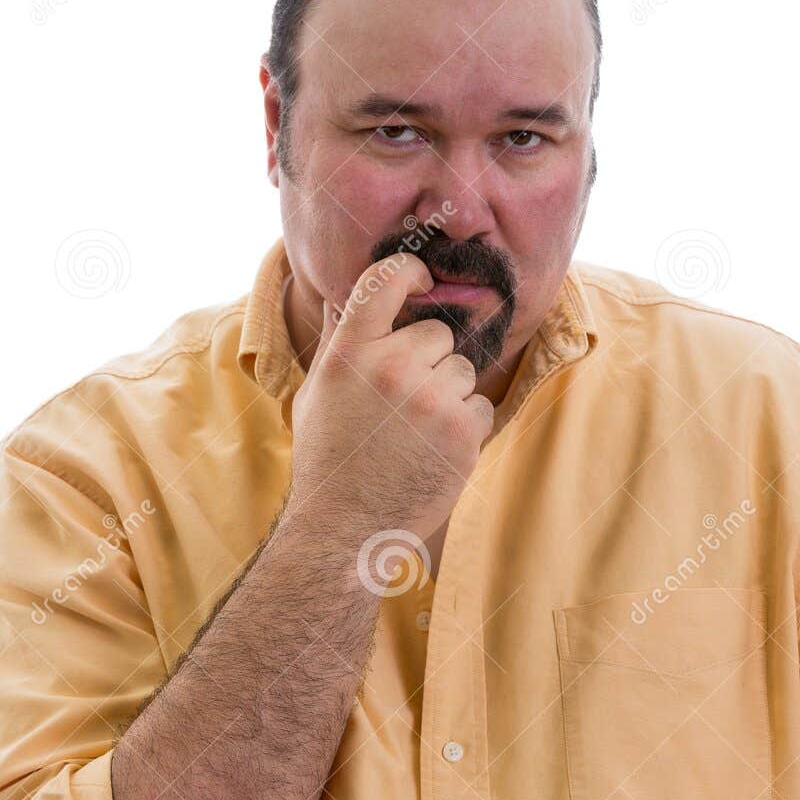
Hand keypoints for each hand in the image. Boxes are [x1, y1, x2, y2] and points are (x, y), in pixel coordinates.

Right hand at [286, 253, 495, 543]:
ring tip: (415, 433)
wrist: (347, 529)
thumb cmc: (330, 461)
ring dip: (450, 394)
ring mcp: (431, 398)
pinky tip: (434, 451)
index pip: (385, 279)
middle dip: (428, 361)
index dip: (410, 270)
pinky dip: (467, 427)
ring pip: (463, 370)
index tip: (422, 278)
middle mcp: (391, 366)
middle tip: (402, 405)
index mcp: (349, 352)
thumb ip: (339, 342)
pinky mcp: (463, 430)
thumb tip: (347, 297)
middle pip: (436, 333)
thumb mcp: (318, 394)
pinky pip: (481, 405)